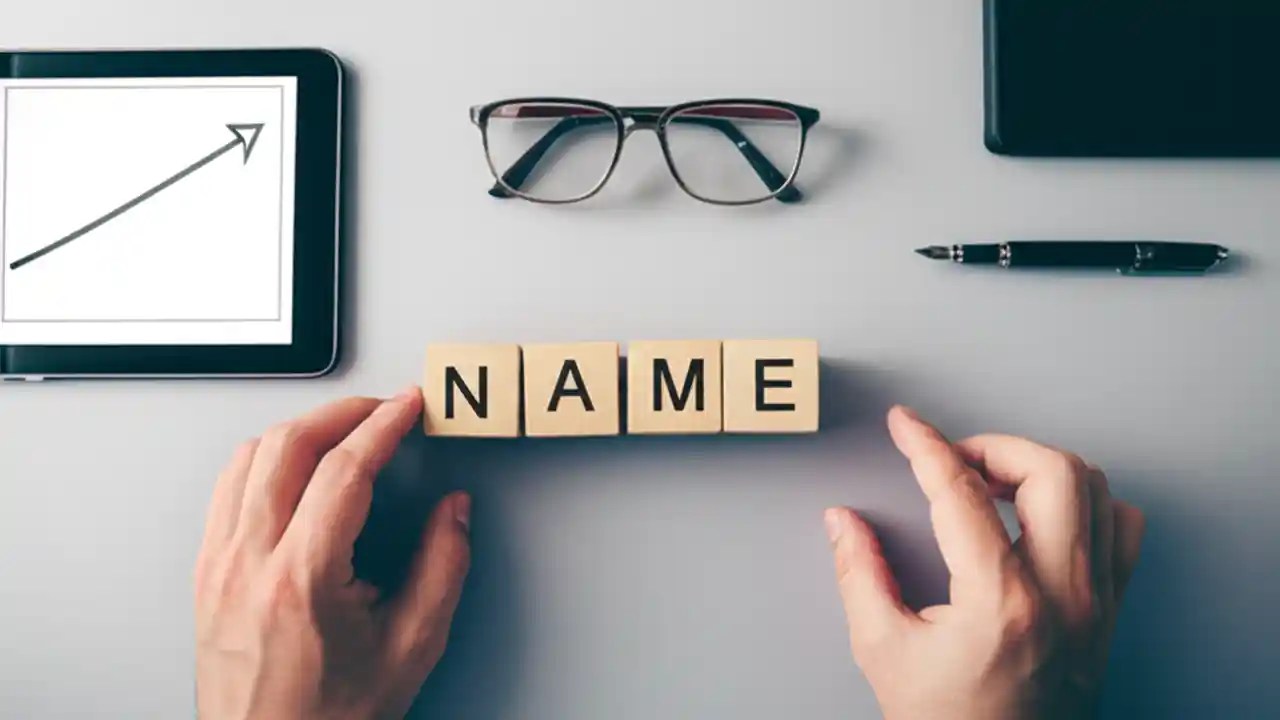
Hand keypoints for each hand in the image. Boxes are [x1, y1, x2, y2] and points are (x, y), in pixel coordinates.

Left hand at [194, 388, 470, 719]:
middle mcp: (249, 564)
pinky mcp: (206, 572)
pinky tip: (297, 465)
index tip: (409, 406)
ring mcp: (218, 565)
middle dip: (345, 411)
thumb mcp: (412, 648)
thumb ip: (443, 569)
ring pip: (250, 456)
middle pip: (289, 445)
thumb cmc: (330, 718)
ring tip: (346, 430)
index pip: (344, 470)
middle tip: (384, 408)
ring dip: (303, 429)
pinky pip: (228, 487)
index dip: (384, 425)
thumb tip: (453, 511)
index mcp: (303, 579)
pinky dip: (267, 458)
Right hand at [825, 406, 1144, 719]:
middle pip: (1051, 471)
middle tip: (954, 457)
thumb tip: (842, 522)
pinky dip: (1088, 503)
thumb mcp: (885, 652)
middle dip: (993, 446)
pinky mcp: (1109, 614)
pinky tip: (1046, 514)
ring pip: (1096, 490)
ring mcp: (1095, 603)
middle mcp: (1062, 595)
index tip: (905, 426)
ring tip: (994, 481)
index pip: (960, 492)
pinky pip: (1122, 530)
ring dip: (1039, 468)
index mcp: (1000, 602)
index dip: (925, 445)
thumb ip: (860, 575)